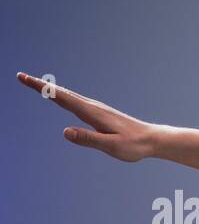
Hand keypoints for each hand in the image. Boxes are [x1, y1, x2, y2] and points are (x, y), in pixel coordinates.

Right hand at [17, 71, 156, 162]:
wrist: (152, 139)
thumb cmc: (134, 145)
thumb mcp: (111, 146)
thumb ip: (88, 140)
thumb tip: (65, 132)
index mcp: (91, 113)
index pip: (61, 98)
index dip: (42, 88)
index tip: (24, 78)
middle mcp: (92, 107)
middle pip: (62, 93)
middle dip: (41, 85)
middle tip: (21, 77)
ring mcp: (97, 108)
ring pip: (69, 96)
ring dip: (51, 89)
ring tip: (36, 85)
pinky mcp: (100, 113)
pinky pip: (77, 101)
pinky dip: (64, 96)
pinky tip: (62, 98)